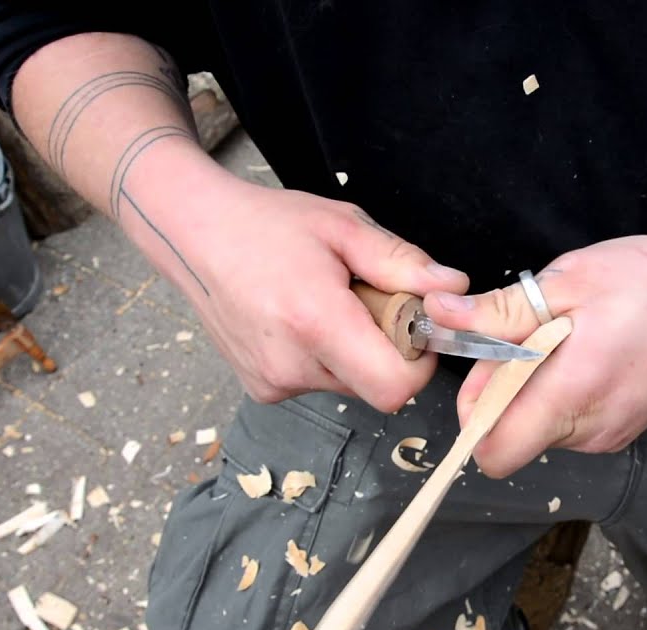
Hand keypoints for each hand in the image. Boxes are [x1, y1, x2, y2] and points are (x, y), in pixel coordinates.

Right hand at [167, 178, 468, 410]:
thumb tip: (454, 288)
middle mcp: (291, 365)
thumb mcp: (342, 226)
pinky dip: (325, 356)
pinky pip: (319, 382)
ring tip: (325, 303)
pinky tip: (301, 318)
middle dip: (386, 349)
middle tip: (363, 299)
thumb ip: (402, 261)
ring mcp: (272, 382)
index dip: (418, 362)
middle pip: (376, 386)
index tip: (410, 322)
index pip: (396, 387)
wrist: (192, 234)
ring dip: (355, 351)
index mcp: (315, 321)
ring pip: (350, 385)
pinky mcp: (262, 388)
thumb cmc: (268, 224)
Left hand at [422, 235, 646, 477]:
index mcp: (572, 395)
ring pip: (539, 431)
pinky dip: (560, 393)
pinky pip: (568, 424)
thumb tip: (439, 317)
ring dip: (533, 390)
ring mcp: (608, 436)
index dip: (473, 412)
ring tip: (564, 338)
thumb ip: (499, 312)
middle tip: (527, 340)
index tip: (488, 364)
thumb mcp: (568, 280)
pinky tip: (584, 352)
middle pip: (511, 439)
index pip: (494, 452)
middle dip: (501, 397)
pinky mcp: (620, 431)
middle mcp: (589, 431)